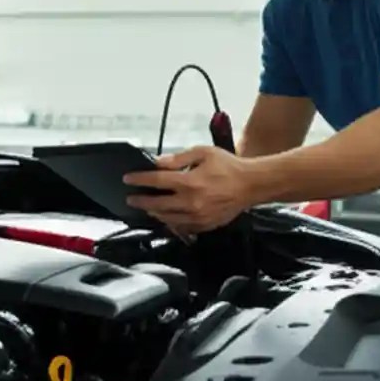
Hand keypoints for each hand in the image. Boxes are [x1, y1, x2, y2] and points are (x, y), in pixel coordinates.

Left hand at [122, 146, 254, 234]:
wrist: (251, 185)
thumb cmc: (228, 166)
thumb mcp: (203, 153)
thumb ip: (179, 158)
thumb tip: (158, 163)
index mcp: (189, 182)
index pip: (156, 181)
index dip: (139, 179)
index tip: (128, 179)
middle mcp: (190, 202)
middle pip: (156, 204)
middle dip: (140, 200)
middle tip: (131, 198)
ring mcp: (197, 217)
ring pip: (167, 218)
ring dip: (154, 212)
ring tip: (147, 207)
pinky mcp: (204, 225)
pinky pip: (181, 227)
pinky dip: (170, 223)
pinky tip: (165, 218)